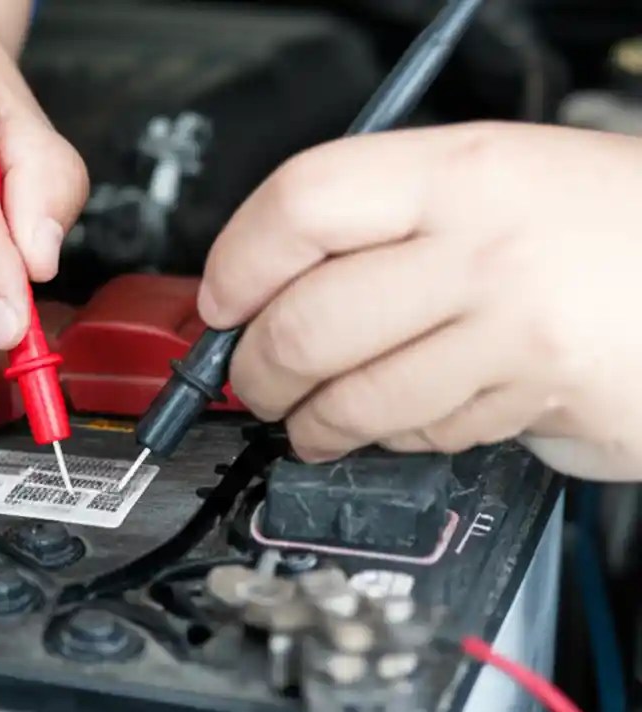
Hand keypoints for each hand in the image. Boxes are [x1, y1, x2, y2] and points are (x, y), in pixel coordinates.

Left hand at [200, 121, 641, 480]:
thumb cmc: (599, 226)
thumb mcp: (490, 182)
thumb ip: (381, 225)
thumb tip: (262, 285)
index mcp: (457, 169)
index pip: (301, 203)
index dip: (237, 261)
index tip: (219, 300)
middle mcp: (482, 243)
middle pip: (306, 318)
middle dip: (253, 368)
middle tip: (251, 377)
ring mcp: (514, 325)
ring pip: (356, 396)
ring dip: (312, 422)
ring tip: (310, 418)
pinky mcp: (540, 396)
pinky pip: (426, 431)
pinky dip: (396, 436)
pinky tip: (409, 415)